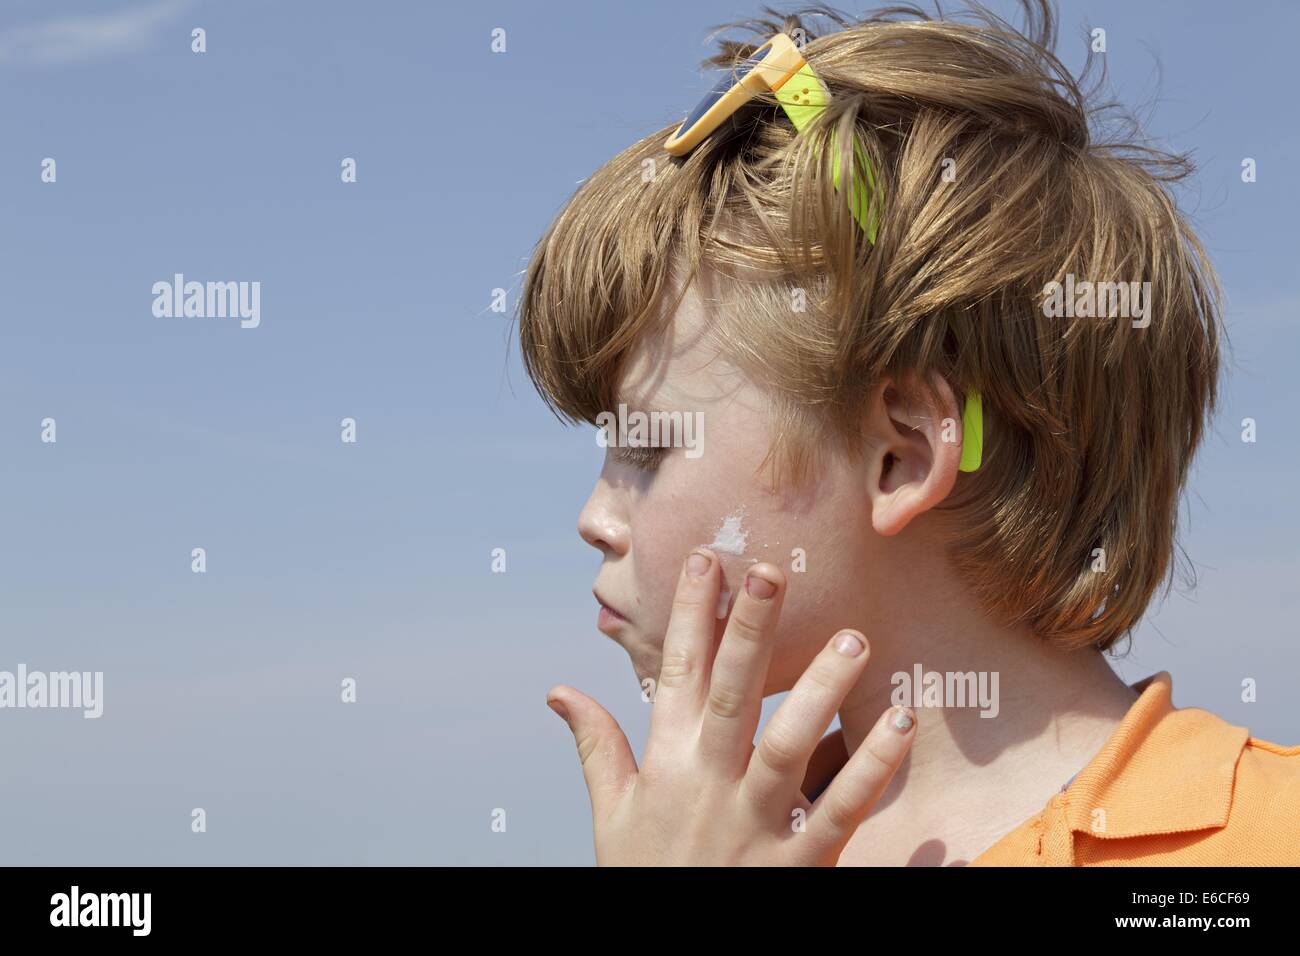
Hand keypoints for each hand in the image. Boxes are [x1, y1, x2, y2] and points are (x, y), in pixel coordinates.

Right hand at [546, 546, 916, 864]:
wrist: (668, 954)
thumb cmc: (645, 877)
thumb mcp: (612, 816)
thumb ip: (596, 748)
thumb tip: (560, 690)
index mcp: (667, 765)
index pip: (677, 675)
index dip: (690, 616)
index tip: (705, 559)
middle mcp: (709, 785)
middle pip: (732, 695)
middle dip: (749, 632)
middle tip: (773, 571)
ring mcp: (754, 825)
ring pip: (788, 747)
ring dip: (819, 693)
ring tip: (852, 640)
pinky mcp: (796, 864)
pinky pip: (838, 812)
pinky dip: (869, 770)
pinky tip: (898, 725)